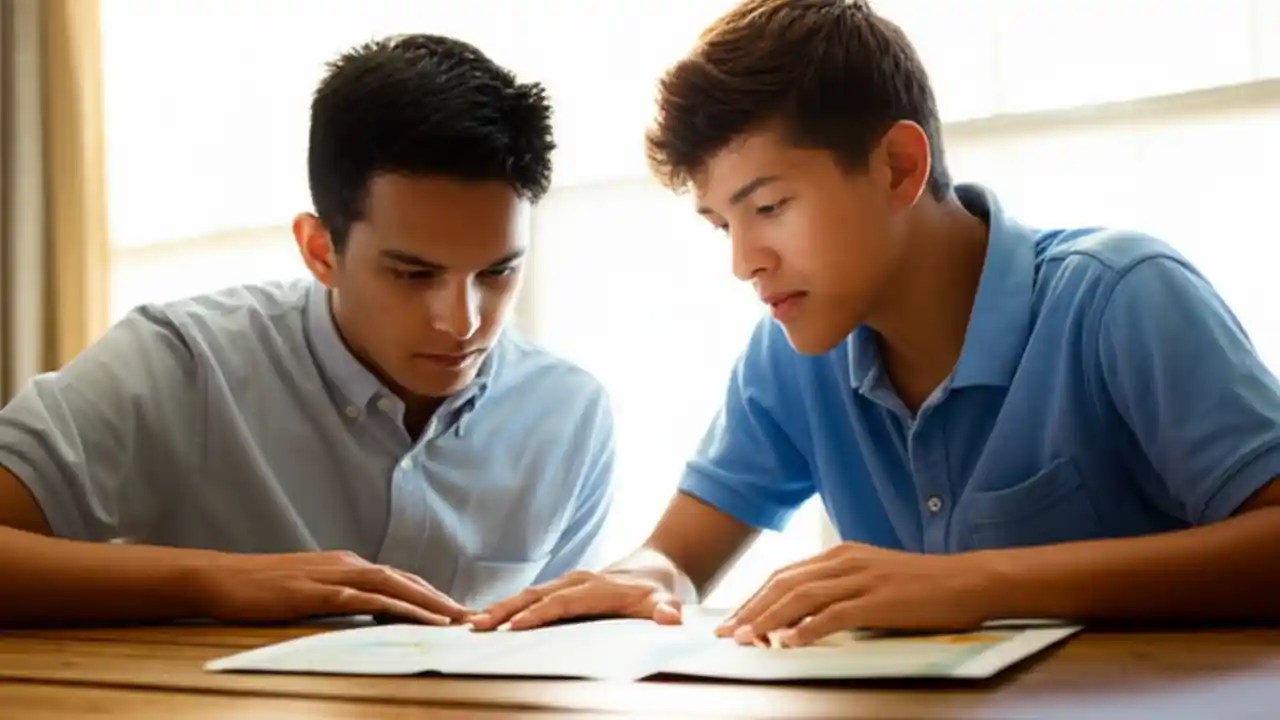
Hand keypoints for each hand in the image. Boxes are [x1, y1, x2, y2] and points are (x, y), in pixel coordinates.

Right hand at [192, 550, 468, 624]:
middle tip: (473, 616)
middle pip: (406, 579)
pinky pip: (367, 601)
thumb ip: (336, 598)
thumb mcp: (307, 593)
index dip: (430, 594)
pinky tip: (416, 619)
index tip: (456, 611)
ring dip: (430, 603)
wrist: (221, 578)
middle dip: (442, 598)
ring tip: (457, 619)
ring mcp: (333, 576)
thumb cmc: (260, 589)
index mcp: (345, 565)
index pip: (398, 578)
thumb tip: (363, 612)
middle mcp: (346, 565)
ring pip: (394, 586)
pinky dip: (398, 608)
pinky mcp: (318, 593)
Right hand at [468, 570, 682, 630]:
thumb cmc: (657, 590)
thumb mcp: (668, 600)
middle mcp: (577, 581)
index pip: (563, 602)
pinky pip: (531, 597)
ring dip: (501, 608)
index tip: (516, 626)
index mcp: (597, 587)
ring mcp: (566, 583)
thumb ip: (667, 609)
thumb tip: (670, 618)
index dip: (539, 613)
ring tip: (474, 624)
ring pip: (528, 594)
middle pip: (536, 595)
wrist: (655, 568)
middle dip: (506, 609)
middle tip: (478, 625)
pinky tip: (489, 619)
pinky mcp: (561, 589)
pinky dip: (508, 606)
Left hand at [718, 543, 995, 647]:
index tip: (733, 619)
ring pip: (801, 597)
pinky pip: (834, 614)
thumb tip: (805, 615)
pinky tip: (788, 643)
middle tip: (726, 633)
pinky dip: (806, 629)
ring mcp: (861, 579)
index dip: (754, 597)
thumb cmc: (923, 586)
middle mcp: (845, 561)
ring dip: (768, 619)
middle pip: (783, 583)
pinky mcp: (879, 600)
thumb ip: (840, 589)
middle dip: (750, 609)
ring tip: (746, 639)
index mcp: (840, 554)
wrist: (969, 580)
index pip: (785, 575)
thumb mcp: (872, 578)